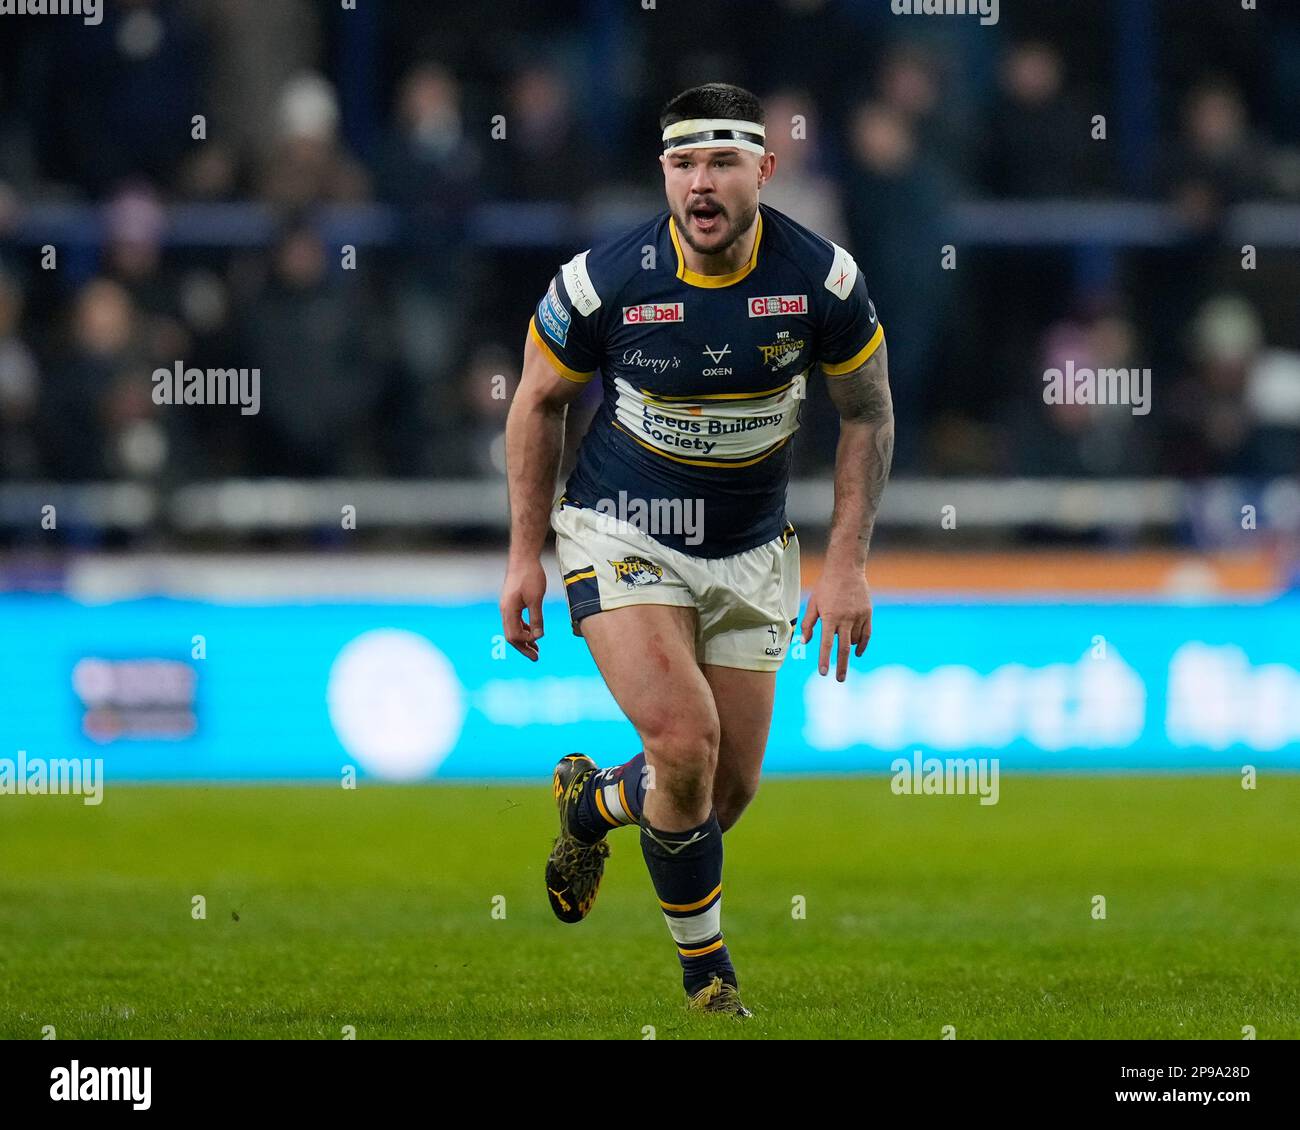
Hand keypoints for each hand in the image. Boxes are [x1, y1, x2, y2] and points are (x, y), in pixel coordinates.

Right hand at [500, 557, 546, 660]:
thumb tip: (538, 637)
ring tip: (536, 647)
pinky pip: (516, 620)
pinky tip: (533, 631)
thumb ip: (536, 618)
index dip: (526, 643)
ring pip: (513, 628)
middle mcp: (505, 610)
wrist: (523, 558)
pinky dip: (524, 628)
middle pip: (511, 635)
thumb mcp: (536, 598)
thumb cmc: (530, 576)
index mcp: (508, 610)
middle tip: (536, 657)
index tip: (538, 646)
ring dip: (524, 638)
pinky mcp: (512, 601)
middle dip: (523, 647)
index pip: (514, 636)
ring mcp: (507, 606)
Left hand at [801, 566, 872, 680]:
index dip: (824, 659)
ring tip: (842, 638)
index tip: (823, 673)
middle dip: (841, 666)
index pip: (826, 643)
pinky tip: (857, 652)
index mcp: (829, 617)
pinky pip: (866, 635)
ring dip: (848, 647)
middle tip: (839, 680)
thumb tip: (805, 642)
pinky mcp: (868, 613)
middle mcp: (845, 619)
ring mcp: (858, 617)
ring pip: (854, 641)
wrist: (846, 569)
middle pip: (843, 649)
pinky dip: (862, 645)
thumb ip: (808, 623)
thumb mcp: (812, 603)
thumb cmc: (826, 586)